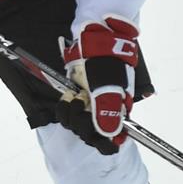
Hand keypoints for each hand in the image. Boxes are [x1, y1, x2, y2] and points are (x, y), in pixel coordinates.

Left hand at [59, 17, 139, 154]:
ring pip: (76, 127)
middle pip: (90, 137)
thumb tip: (111, 135)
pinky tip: (68, 97)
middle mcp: (104, 114)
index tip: (95, 134)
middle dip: (81, 123)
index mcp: (118, 113)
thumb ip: (109, 110)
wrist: (95, 39)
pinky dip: (64, 108)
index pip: (111, 143)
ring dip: (71, 114)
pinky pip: (66, 115)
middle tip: (82, 102)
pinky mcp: (77, 100)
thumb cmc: (106, 59)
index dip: (103, 143)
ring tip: (75, 97)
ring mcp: (90, 108)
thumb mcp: (109, 83)